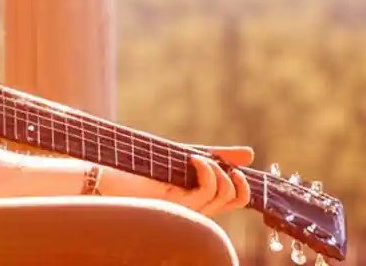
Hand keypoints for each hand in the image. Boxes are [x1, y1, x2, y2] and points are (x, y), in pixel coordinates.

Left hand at [100, 146, 253, 216]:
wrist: (114, 173)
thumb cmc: (147, 166)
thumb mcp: (188, 157)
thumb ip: (218, 156)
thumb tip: (251, 154)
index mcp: (202, 201)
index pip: (236, 201)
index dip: (245, 185)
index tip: (238, 167)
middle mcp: (198, 210)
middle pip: (235, 199)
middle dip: (234, 174)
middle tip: (215, 160)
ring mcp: (188, 211)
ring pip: (223, 193)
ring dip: (216, 168)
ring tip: (197, 157)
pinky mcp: (177, 206)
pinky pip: (206, 190)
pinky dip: (206, 169)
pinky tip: (193, 159)